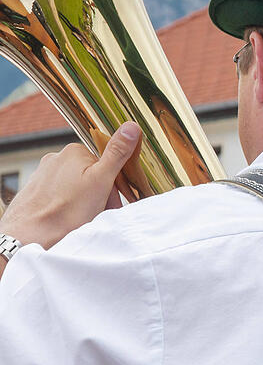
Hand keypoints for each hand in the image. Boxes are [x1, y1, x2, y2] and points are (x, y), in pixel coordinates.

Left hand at [0, 122, 141, 251]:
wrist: (28, 238)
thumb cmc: (65, 212)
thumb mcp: (101, 180)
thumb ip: (117, 153)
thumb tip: (131, 126)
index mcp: (73, 152)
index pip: (105, 164)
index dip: (113, 186)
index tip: (112, 202)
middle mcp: (56, 159)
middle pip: (91, 176)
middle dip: (99, 196)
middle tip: (100, 214)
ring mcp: (43, 176)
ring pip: (76, 188)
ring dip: (85, 203)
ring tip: (82, 221)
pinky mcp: (35, 192)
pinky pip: (60, 197)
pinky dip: (68, 209)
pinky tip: (68, 222)